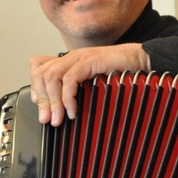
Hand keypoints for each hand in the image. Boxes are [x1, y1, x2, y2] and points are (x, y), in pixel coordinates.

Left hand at [28, 43, 150, 125]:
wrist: (142, 61)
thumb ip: (77, 92)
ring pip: (52, 76)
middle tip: (48, 119)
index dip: (35, 88)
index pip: (38, 69)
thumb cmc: (119, 74)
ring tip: (59, 119)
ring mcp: (80, 57)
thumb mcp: (92, 86)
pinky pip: (70, 78)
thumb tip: (60, 113)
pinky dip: (68, 97)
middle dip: (42, 100)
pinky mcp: (91, 60)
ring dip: (53, 102)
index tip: (42, 109)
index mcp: (69, 61)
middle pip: (41, 74)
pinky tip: (73, 111)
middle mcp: (71, 57)